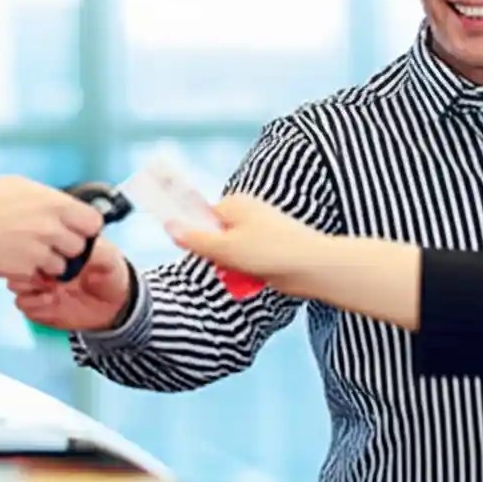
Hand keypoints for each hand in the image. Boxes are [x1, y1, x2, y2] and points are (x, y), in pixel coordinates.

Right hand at [0, 176, 103, 278]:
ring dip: (49, 262)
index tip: (77, 230)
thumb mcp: (19, 187)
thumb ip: (47, 199)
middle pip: (80, 247)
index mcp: (53, 203)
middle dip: (67, 247)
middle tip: (50, 243)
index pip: (93, 222)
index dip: (86, 228)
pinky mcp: (24, 269)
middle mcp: (50, 227)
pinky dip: (30, 273)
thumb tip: (63, 206)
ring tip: (29, 251)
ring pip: (62, 266)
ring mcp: (38, 250)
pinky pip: (39, 276)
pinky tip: (14, 259)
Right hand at [6, 237, 132, 331]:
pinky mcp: (37, 304)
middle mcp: (45, 262)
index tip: (58, 250)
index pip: (36, 237)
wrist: (114, 306)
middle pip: (19, 259)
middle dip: (33, 266)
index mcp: (58, 245)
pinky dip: (34, 302)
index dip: (43, 242)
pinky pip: (21, 302)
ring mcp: (39, 283)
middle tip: (52, 273)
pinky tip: (51, 300)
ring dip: (31, 284)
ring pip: (15, 280)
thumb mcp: (109, 257)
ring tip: (52, 289)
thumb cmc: (109, 275)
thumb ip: (94, 251)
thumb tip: (79, 248)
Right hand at [172, 193, 422, 328]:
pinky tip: (258, 278)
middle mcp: (247, 212)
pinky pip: (246, 261)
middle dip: (217, 256)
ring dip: (233, 268)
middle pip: (214, 236)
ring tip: (246, 273)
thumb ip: (195, 239)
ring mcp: (259, 230)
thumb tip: (169, 226)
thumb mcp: (225, 248)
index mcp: (235, 203)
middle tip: (228, 266)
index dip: (196, 236)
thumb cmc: (271, 252)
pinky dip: (248, 272)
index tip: (201, 251)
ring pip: (230, 252)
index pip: (200, 216)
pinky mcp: (270, 248)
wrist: (314, 267)